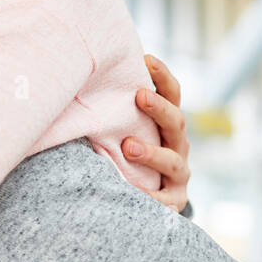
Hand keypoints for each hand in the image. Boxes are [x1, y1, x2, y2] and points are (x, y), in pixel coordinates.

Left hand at [123, 54, 190, 211]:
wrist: (151, 201)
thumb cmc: (132, 155)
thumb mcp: (127, 130)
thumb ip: (115, 111)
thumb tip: (83, 79)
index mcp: (168, 125)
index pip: (172, 95)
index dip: (163, 77)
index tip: (147, 59)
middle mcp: (178, 146)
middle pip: (177, 123)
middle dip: (160, 108)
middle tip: (139, 95)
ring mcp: (178, 175)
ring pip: (173, 162)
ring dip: (152, 153)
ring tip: (128, 146)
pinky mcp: (173, 202)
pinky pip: (164, 200)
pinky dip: (151, 196)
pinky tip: (135, 192)